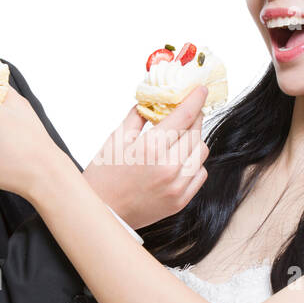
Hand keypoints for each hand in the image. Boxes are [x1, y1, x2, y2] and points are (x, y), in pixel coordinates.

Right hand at [82, 85, 209, 229]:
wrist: (102, 212)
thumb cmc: (104, 176)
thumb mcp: (116, 139)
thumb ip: (138, 116)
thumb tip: (153, 100)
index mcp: (151, 148)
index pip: (184, 116)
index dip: (195, 99)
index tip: (201, 90)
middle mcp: (169, 167)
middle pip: (196, 132)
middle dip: (194, 118)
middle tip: (187, 113)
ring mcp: (177, 186)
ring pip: (201, 152)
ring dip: (194, 140)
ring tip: (180, 138)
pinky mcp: (180, 200)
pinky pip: (200, 174)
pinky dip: (194, 163)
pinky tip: (180, 160)